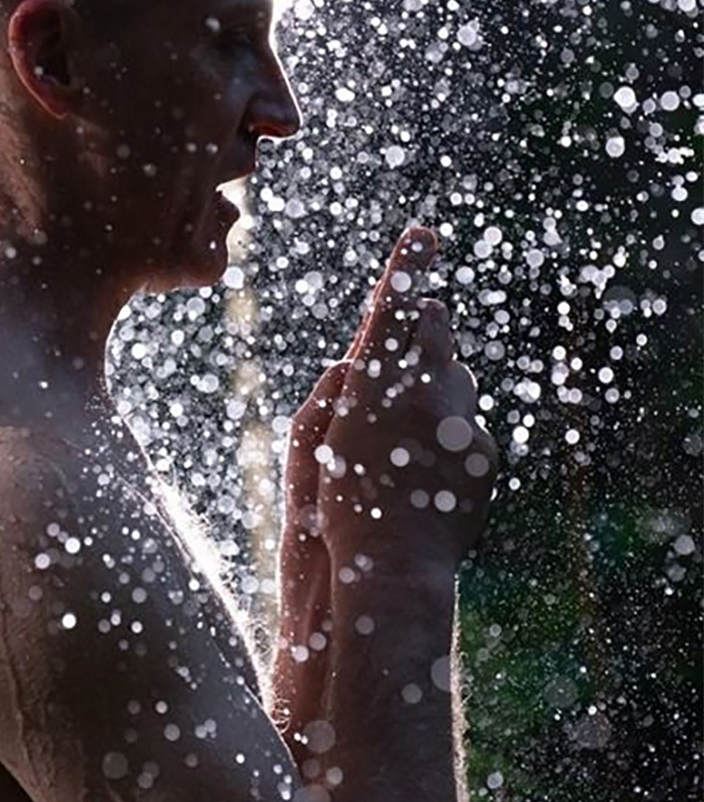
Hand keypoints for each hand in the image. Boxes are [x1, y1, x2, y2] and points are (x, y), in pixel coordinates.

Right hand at [285, 226, 497, 573]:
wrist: (391, 569)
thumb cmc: (340, 505)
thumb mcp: (320, 438)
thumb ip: (344, 388)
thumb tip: (360, 359)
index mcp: (375, 383)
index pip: (393, 308)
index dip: (408, 266)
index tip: (424, 232)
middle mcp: (422, 392)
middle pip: (435, 331)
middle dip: (424, 329)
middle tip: (409, 343)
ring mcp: (458, 421)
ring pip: (456, 380)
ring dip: (436, 391)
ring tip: (405, 439)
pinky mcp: (482, 450)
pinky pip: (467, 427)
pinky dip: (450, 439)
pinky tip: (427, 476)